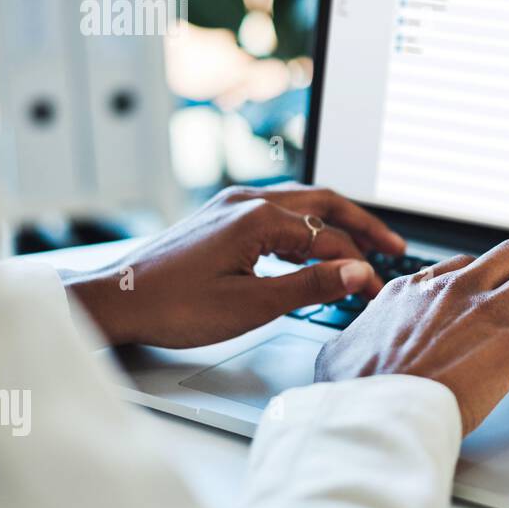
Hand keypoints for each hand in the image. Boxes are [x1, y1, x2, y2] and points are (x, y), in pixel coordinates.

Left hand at [63, 183, 404, 347]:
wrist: (115, 300)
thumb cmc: (172, 307)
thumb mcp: (250, 305)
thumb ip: (310, 287)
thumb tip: (358, 273)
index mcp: (258, 218)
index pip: (329, 239)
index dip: (359, 267)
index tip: (375, 292)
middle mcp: (248, 201)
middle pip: (325, 203)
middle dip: (362, 225)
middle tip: (393, 246)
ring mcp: (232, 203)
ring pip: (302, 202)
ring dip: (336, 222)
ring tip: (362, 244)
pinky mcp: (221, 214)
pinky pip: (279, 210)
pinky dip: (307, 226)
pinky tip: (313, 246)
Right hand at [315, 239, 508, 433]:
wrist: (374, 414)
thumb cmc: (354, 393)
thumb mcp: (340, 352)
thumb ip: (354, 340)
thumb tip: (346, 350)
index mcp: (418, 289)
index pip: (464, 266)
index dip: (485, 282)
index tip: (492, 299)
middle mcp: (457, 291)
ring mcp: (488, 315)